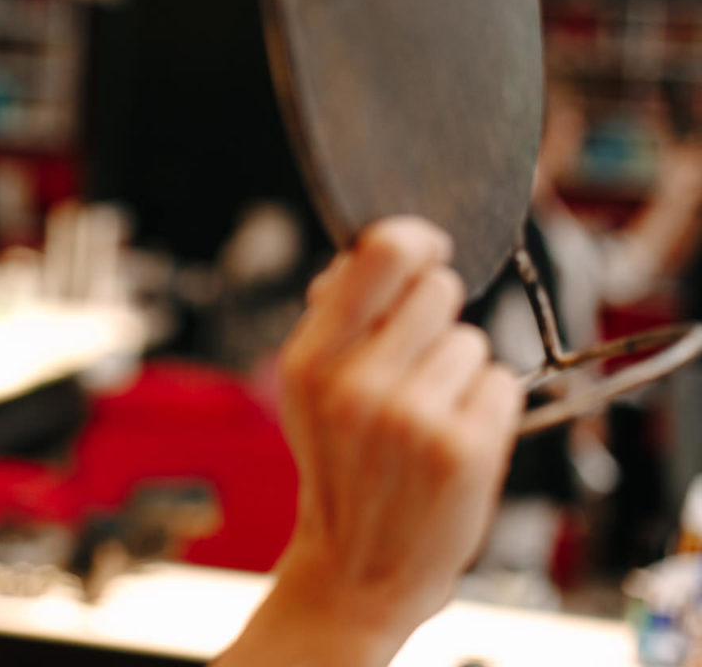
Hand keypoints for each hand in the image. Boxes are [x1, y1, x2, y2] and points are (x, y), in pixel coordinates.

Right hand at [231, 217, 520, 664]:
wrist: (358, 567)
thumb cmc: (342, 467)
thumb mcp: (308, 391)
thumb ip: (333, 318)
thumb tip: (367, 252)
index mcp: (308, 362)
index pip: (379, 255)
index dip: (413, 242)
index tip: (425, 248)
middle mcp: (356, 387)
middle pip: (438, 289)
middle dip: (434, 315)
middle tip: (416, 362)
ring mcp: (412, 419)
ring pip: (471, 339)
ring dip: (459, 369)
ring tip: (428, 412)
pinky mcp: (465, 450)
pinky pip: (501, 382)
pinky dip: (487, 406)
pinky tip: (454, 436)